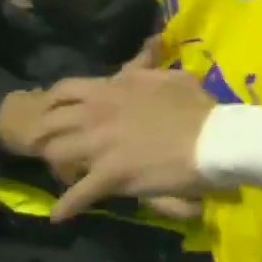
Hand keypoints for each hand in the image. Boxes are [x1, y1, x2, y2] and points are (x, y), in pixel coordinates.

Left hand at [33, 69, 219, 221]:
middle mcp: (93, 115)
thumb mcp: (169, 77)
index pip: (62, 91)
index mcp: (106, 90)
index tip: (54, 112)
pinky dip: (66, 206)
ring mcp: (98, 146)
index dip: (54, 103)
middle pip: (49, 123)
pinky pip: (79, 193)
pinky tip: (58, 216)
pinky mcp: (110, 175)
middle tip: (53, 146)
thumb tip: (151, 44)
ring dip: (55, 165)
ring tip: (60, 176)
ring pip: (55, 154)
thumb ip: (148, 64)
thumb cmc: (197, 107)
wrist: (215, 139)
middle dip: (46, 134)